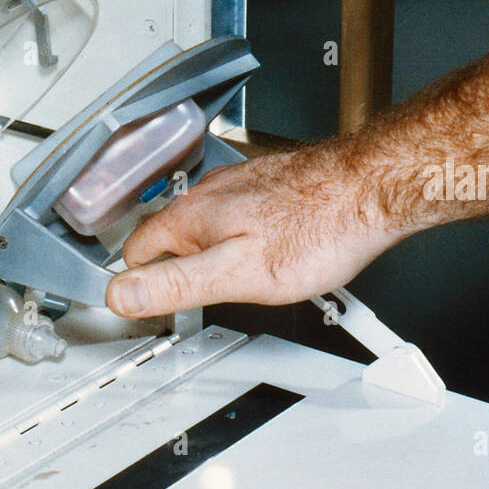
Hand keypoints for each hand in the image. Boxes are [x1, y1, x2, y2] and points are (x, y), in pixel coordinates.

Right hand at [104, 143, 406, 318]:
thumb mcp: (238, 275)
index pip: (135, 251)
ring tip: (232, 279)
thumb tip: (120, 294)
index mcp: (192, 215)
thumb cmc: (316, 231)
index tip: (151, 306)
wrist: (368, 189)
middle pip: (168, 236)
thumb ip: (175, 284)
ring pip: (203, 222)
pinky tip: (265, 250)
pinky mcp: (265, 181)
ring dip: (208, 249)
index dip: (139, 285)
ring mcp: (238, 183)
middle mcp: (210, 192)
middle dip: (175, 267)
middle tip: (196, 299)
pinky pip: (235, 211)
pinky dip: (239, 233)